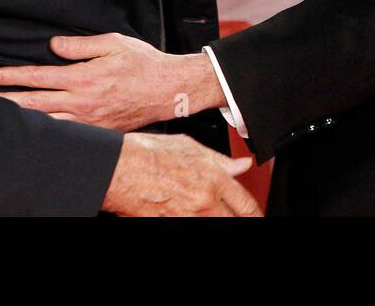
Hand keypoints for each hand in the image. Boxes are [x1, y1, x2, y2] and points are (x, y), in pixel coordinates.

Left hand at [0, 32, 225, 131]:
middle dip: (8, 102)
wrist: (169, 90)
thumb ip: (80, 45)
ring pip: (47, 123)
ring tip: (2, 119)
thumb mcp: (114, 43)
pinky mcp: (98, 132)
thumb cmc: (143, 63)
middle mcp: (83, 103)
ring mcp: (89, 121)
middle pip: (35, 104)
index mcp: (84, 78)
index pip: (40, 77)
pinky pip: (66, 133)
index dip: (14, 76)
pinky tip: (35, 132)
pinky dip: (47, 133)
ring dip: (23, 121)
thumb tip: (53, 46)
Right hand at [102, 133, 259, 216]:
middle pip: (233, 221)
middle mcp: (204, 203)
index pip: (246, 205)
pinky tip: (193, 213)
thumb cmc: (148, 154)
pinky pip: (192, 227)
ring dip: (217, 219)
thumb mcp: (190, 147)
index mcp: (212, 180)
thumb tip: (242, 165)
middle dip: (239, 219)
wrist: (119, 170)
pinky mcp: (170, 225)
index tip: (255, 215)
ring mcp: (187, 218)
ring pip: (214, 225)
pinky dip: (195, 221)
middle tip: (239, 216)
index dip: (254, 213)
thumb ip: (221, 160)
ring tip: (209, 211)